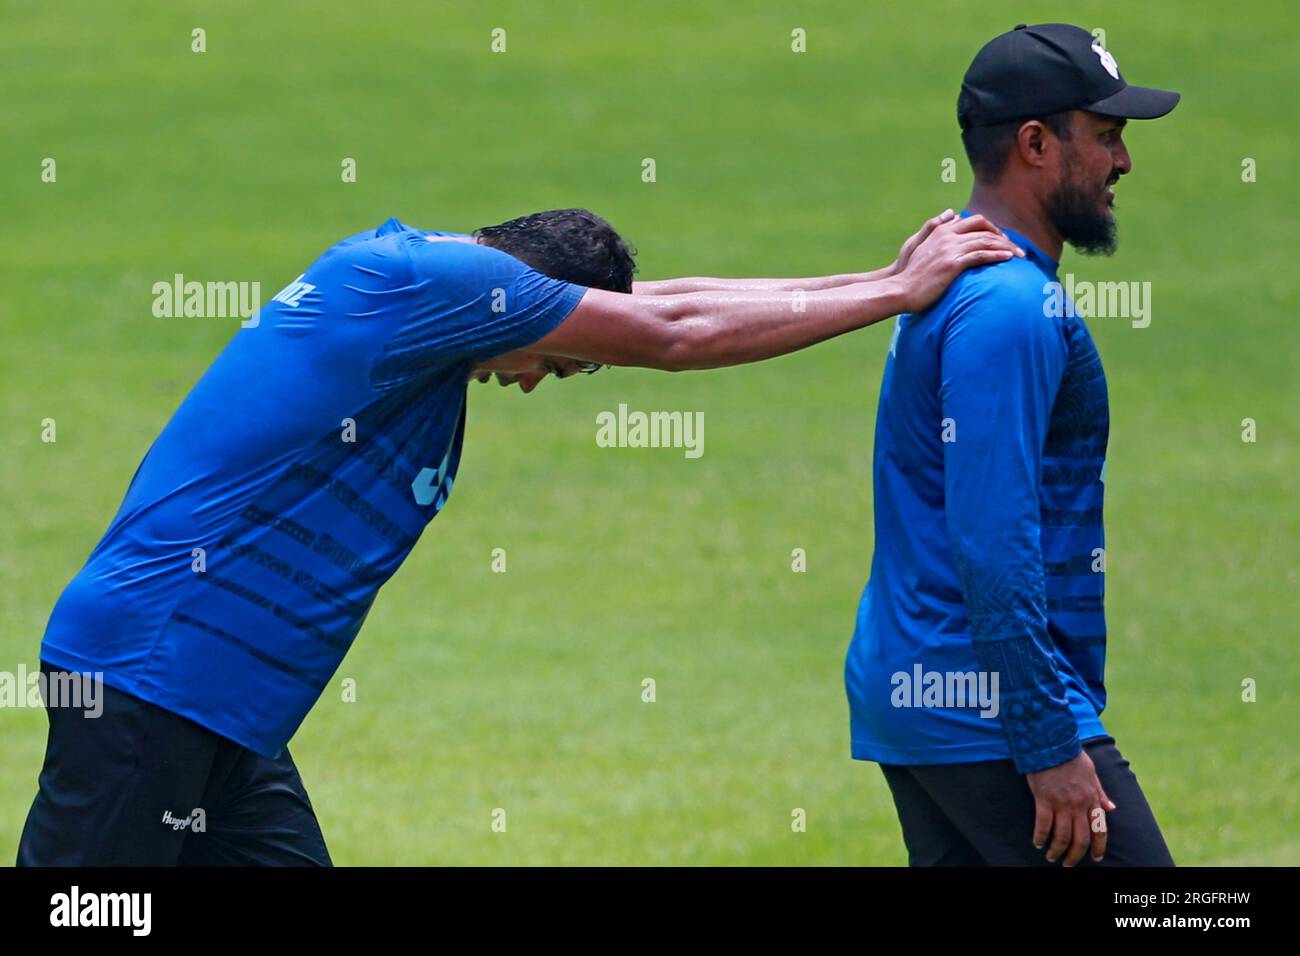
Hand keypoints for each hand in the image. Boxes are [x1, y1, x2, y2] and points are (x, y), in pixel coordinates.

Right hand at [894, 214, 1023, 313]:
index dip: (991, 228)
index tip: (1001, 239)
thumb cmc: (909, 272)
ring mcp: (950, 250)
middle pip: (984, 229)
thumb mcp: (918, 244)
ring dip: (1006, 247)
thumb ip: (934, 226)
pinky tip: (1008, 259)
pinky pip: (981, 256)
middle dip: (1003, 236)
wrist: (901, 289)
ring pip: (986, 241)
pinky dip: (997, 255)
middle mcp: (947, 236)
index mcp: (941, 231)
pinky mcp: (953, 265)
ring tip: (1020, 255)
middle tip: (1014, 247)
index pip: (974, 221)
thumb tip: (951, 213)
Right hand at [1026, 749, 1117, 865]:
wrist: (1051, 743)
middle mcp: (1078, 805)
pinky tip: (1037, 843)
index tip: (1095, 857)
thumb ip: (1100, 792)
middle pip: (1080, 839)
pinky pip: (1043, 825)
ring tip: (1052, 857)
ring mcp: (1061, 803)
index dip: (1098, 846)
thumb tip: (1111, 808)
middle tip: (1069, 863)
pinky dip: (1040, 837)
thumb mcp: (1092, 773)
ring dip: (1057, 850)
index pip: (1099, 829)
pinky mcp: (1043, 799)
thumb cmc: (1071, 756)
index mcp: (1092, 798)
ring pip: (1062, 836)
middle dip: (1075, 855)